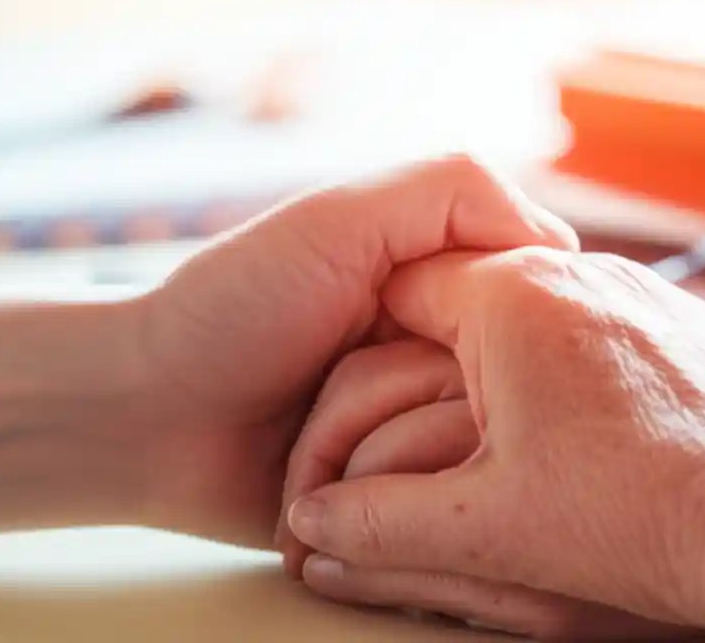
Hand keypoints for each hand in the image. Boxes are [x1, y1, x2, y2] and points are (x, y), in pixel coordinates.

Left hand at [125, 157, 576, 546]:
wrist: (143, 418)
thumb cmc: (231, 306)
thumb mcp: (341, 217)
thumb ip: (458, 191)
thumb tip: (561, 246)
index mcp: (441, 283)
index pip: (527, 309)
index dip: (472, 321)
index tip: (388, 315)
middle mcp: (443, 357)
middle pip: (501, 391)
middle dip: (400, 384)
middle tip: (327, 366)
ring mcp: (418, 432)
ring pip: (469, 454)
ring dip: (374, 439)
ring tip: (308, 433)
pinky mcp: (398, 504)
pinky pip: (436, 514)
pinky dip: (370, 495)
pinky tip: (315, 480)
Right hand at [283, 247, 704, 635]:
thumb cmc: (641, 520)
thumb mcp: (484, 530)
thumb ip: (377, 523)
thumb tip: (312, 523)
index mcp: (514, 295)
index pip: (405, 291)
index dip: (375, 348)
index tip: (369, 397)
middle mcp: (585, 271)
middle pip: (479, 295)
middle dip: (451, 359)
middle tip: (454, 432)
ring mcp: (651, 288)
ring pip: (550, 308)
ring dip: (525, 362)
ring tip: (536, 438)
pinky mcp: (696, 320)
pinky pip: (615, 324)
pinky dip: (592, 366)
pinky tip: (604, 428)